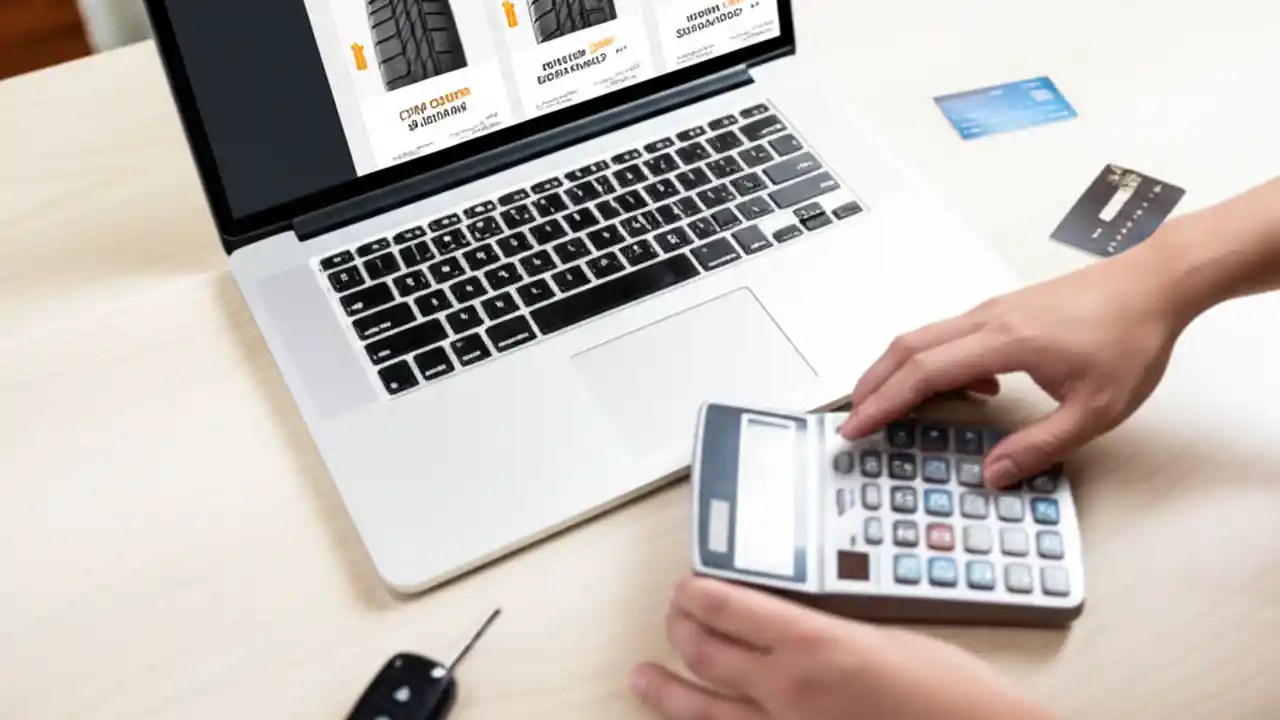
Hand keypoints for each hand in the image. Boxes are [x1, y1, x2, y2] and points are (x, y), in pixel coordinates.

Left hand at [630, 577, 1051, 719]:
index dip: (697, 591)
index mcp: (813, 643)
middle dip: (679, 626)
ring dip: (665, 690)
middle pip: (705, 652)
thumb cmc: (949, 692)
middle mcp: (788, 690)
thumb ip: (828, 624)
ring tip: (642, 676)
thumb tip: (789, 618)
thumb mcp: (886, 633)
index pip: (727, 606)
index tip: (688, 583)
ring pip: (701, 709)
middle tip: (673, 613)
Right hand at [839, 241, 1189, 486]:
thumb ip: (1040, 445)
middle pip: (907, 348)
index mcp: (1004, 342)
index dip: (884, 403)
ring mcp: (993, 311)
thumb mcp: (1096, 410)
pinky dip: (933, 363)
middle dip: (872, 385)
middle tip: (853, 419)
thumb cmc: (1131, 337)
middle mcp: (988, 320)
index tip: (856, 427)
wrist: (1155, 282)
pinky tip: (967, 390)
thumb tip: (992, 472)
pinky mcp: (1003, 311)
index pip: (924, 373)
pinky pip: (949, 336)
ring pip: (924, 338)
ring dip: (898, 372)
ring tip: (890, 408)